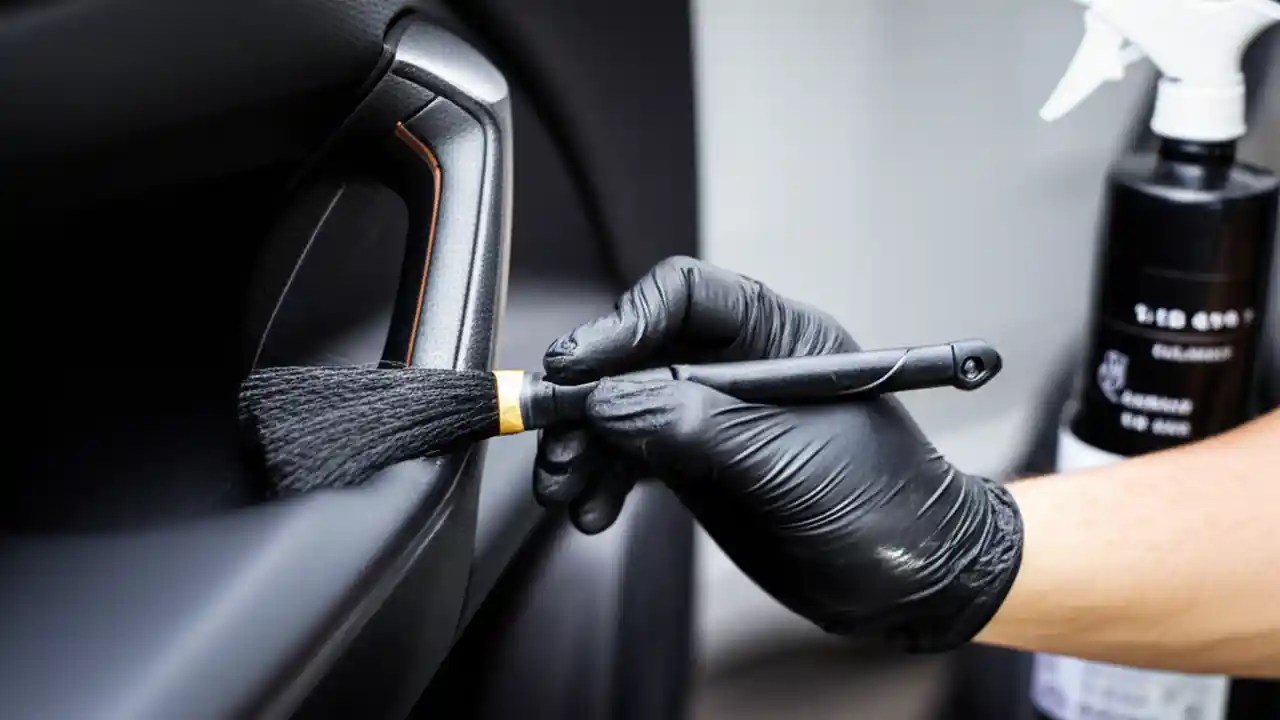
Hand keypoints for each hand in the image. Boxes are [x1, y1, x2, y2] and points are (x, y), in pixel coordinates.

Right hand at [535, 256, 1022, 649]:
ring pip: (627, 410)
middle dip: (590, 395)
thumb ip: (695, 425)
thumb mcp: (786, 460)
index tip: (579, 366)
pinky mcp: (703, 466)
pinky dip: (606, 481)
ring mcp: (717, 418)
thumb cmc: (886, 506)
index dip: (625, 322)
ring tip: (565, 487)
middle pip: (640, 353)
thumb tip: (608, 403)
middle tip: (556, 437)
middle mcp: (740, 368)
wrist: (915, 584)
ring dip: (587, 446)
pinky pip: (636, 458)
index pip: (685, 295)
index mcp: (778, 336)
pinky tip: (593, 510)